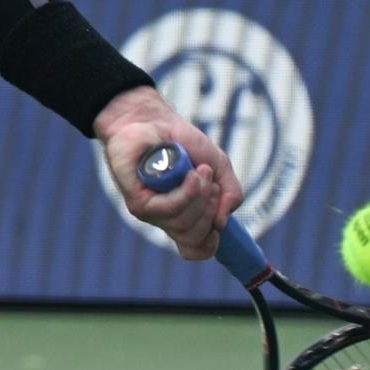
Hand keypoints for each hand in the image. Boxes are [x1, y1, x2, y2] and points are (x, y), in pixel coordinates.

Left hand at [95, 85, 244, 260]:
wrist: (152, 120)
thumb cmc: (182, 143)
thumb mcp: (218, 167)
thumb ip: (231, 194)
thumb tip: (223, 223)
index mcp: (184, 215)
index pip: (195, 249)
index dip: (210, 244)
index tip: (219, 224)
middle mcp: (166, 218)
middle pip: (194, 239)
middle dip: (210, 211)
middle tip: (210, 184)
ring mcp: (151, 211)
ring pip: (183, 225)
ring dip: (200, 197)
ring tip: (198, 171)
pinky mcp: (138, 201)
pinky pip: (168, 209)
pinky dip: (186, 192)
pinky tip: (190, 174)